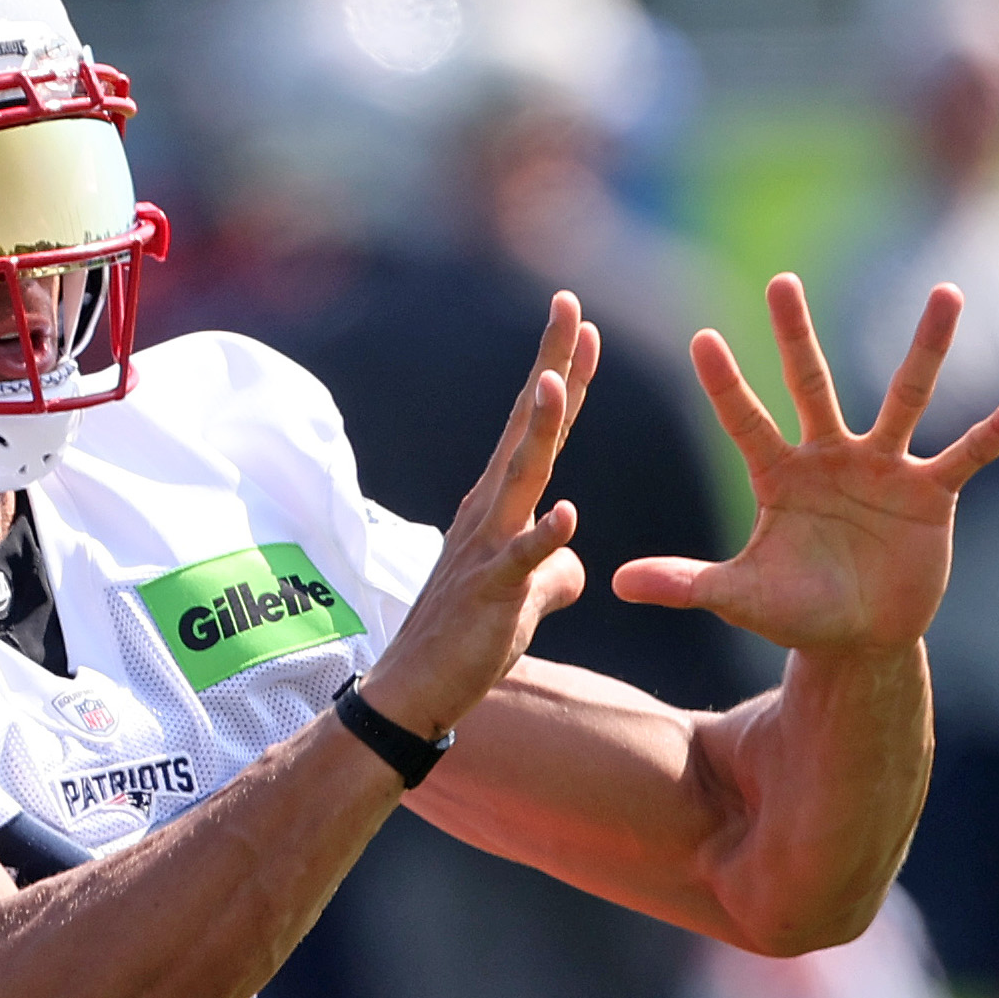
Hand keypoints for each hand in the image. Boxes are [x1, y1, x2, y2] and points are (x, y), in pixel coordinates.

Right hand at [362, 291, 599, 734]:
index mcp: (499, 508)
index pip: (537, 430)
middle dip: (552, 365)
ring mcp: (487, 549)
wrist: (413, 693)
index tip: (585, 326)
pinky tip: (569, 514)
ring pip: (520, 477)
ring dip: (540, 429)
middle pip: (528, 428)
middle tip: (569, 304)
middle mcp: (490, 514)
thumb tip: (573, 558)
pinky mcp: (490, 593)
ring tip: (559, 380)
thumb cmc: (465, 644)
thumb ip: (552, 569)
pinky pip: (522, 561)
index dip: (564, 377)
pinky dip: (545, 537)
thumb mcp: (523, 600)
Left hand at [615, 275, 998, 654]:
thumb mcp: (739, 595)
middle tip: (779, 281)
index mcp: (780, 476)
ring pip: (905, 397)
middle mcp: (831, 456)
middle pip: (813, 385)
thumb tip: (616, 582)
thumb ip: (685, 583)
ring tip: (947, 293)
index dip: (726, 385)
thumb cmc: (795, 611)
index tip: (701, 336)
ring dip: (926, 348)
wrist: (858, 640)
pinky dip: (997, 428)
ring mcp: (884, 468)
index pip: (746, 422)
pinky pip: (968, 454)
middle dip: (795, 337)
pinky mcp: (930, 493)